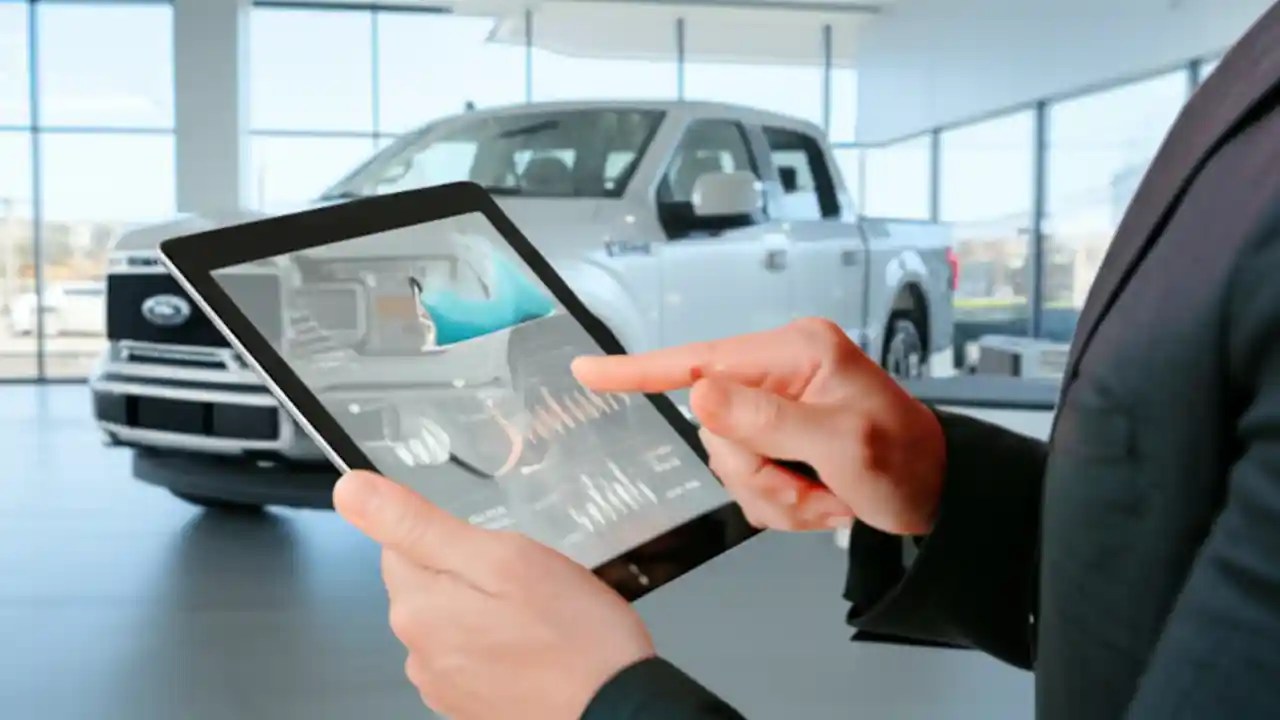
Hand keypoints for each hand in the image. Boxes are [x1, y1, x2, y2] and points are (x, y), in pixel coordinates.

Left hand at [333, 471, 655, 719]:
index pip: (400, 543)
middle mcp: (420, 652)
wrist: (617, 709)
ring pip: (452, 617)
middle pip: (427, 582)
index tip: (493, 547)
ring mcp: (444, 683)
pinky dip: (498, 644)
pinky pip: (471, 653)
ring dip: (485, 608)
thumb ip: (419, 524)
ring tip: (536, 615)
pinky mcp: (469, 703)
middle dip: (470, 571)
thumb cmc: (575, 637)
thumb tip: (352, 491)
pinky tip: (536, 645)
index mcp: (419, 608)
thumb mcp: (502, 557)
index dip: (452, 535)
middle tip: (525, 581)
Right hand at [572, 318, 945, 535]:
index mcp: (795, 353)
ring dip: (774, 495)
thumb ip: (769, 420)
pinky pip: (747, 483)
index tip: (588, 371)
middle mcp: (780, 373)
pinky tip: (823, 499)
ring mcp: (778, 408)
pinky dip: (781, 505)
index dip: (640, 370)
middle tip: (811, 486)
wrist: (941, 496)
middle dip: (757, 473)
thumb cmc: (908, 462)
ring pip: (728, 463)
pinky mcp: (779, 440)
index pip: (701, 361)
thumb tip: (700, 396)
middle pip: (714, 430)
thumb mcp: (842, 445)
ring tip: (826, 495)